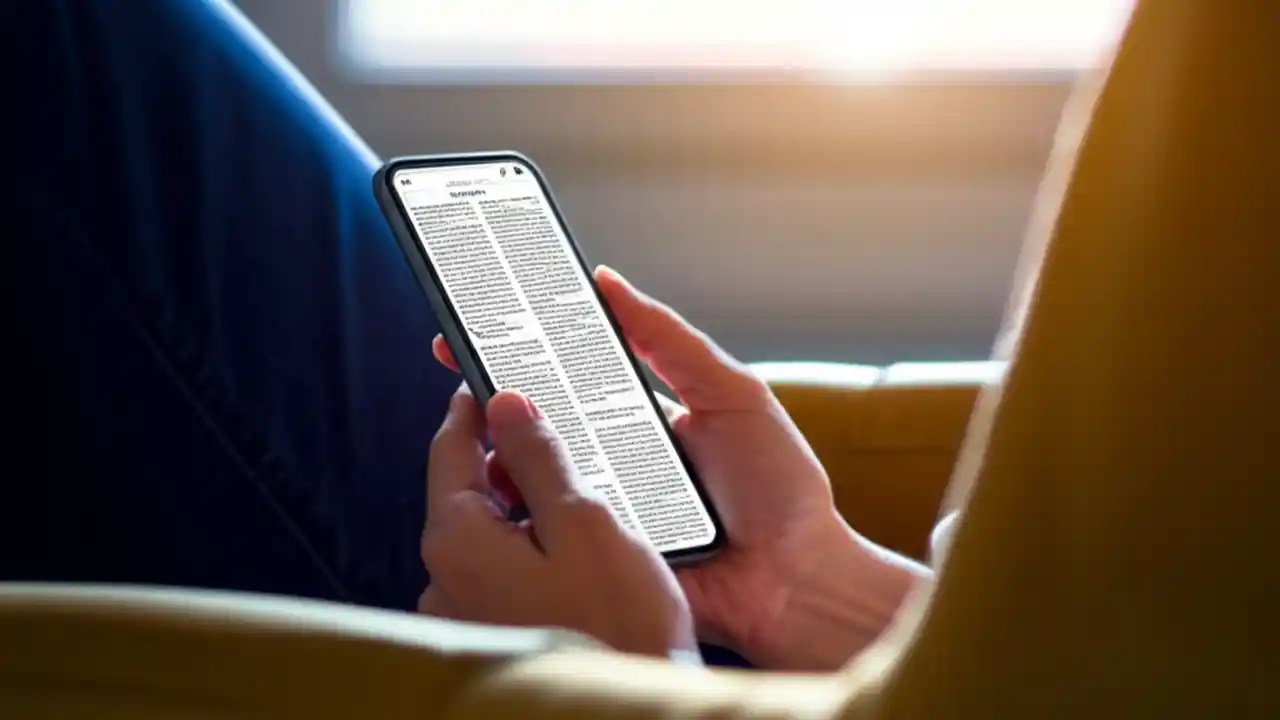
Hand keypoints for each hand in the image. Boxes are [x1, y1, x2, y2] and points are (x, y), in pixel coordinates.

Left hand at [417, 386, 696, 659]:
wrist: (631, 711)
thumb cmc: (616, 624)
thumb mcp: (585, 521)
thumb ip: (540, 457)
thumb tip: (506, 404)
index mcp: (457, 540)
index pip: (448, 450)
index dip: (471, 408)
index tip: (489, 379)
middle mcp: (443, 580)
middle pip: (468, 493)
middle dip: (509, 461)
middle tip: (559, 439)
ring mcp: (463, 613)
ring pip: (488, 534)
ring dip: (524, 509)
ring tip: (580, 501)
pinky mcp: (491, 635)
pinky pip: (501, 573)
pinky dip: (530, 550)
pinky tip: (575, 554)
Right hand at [430, 268, 919, 668]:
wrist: (798, 582)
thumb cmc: (781, 490)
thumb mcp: (733, 394)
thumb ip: (672, 342)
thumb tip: (608, 283)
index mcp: (639, 419)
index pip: (571, 374)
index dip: (526, 347)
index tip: (481, 320)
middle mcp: (612, 461)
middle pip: (541, 424)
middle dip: (497, 397)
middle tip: (463, 367)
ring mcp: (602, 508)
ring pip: (536, 474)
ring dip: (504, 451)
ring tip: (483, 423)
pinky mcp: (598, 554)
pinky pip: (552, 528)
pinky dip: (527, 509)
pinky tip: (508, 486)